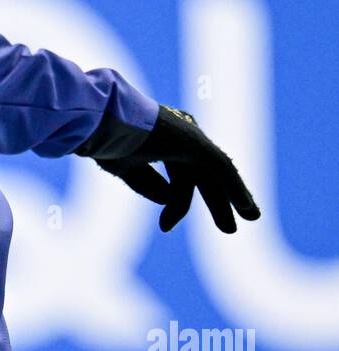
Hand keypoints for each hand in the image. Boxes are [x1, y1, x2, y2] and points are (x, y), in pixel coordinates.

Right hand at [90, 104, 260, 233]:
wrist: (103, 122)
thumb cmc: (106, 140)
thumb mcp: (126, 168)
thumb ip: (148, 184)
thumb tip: (168, 200)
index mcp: (160, 136)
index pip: (180, 172)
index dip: (177, 200)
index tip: (166, 225)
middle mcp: (179, 133)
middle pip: (202, 174)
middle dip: (216, 200)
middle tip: (228, 227)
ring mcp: (189, 136)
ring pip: (215, 174)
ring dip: (227, 201)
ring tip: (241, 224)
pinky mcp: (197, 143)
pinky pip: (222, 169)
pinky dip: (236, 189)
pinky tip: (247, 208)